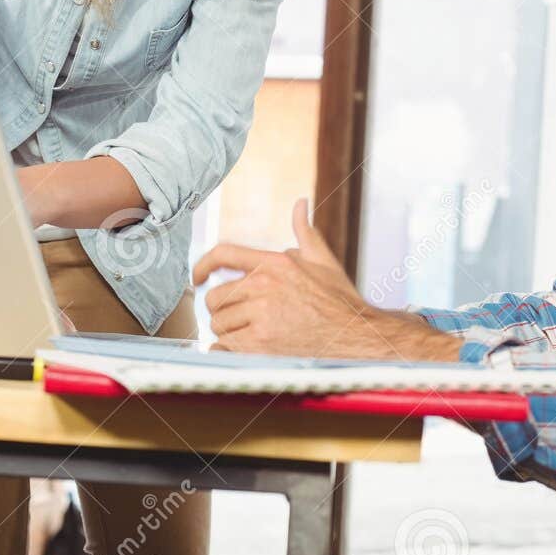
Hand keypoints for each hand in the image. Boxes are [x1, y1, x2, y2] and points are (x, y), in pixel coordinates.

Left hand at [192, 198, 461, 361]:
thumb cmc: (340, 301)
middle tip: (240, 317)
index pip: (223, 253)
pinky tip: (246, 350)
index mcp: (275, 263)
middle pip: (216, 296)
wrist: (356, 338)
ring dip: (228, 331)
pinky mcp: (260, 345)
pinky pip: (224, 347)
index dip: (203, 264)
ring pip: (218, 324)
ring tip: (252, 333)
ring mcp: (261, 316)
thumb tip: (300, 203)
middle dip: (223, 308)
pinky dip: (228, 351)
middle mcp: (264, 286)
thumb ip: (304, 231)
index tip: (198, 277)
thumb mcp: (322, 260)